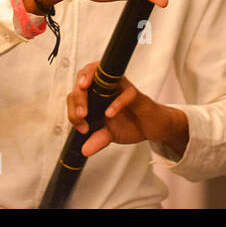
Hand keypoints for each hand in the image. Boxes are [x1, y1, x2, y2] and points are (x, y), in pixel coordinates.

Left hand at [67, 64, 187, 158]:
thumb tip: (85, 150)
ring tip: (85, 109)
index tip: (79, 124)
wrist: (152, 126)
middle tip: (79, 115)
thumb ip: (97, 140)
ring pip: (102, 76)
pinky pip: (125, 93)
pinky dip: (116, 103)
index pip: (77, 91)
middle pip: (86, 78)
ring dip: (91, 85)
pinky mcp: (135, 94)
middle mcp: (107, 87)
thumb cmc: (131, 123)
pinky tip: (109, 114)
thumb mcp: (109, 135)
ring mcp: (121, 88)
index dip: (73, 107)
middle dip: (78, 96)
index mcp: (96, 94)